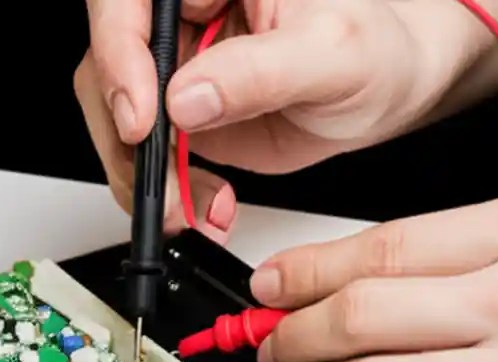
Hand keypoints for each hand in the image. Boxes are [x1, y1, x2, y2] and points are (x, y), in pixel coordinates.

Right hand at [74, 0, 488, 242]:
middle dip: (125, 133)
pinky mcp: (179, 115)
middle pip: (106, 62)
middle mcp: (183, 15)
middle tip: (159, 177)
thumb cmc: (376, 49)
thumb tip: (188, 97)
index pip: (129, 1)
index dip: (120, 53)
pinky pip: (144, 156)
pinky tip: (200, 204)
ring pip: (116, 116)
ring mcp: (175, 68)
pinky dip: (163, 191)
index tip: (143, 114)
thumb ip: (259, 71)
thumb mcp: (332, 54)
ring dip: (143, 173)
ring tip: (188, 204)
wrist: (391, 88)